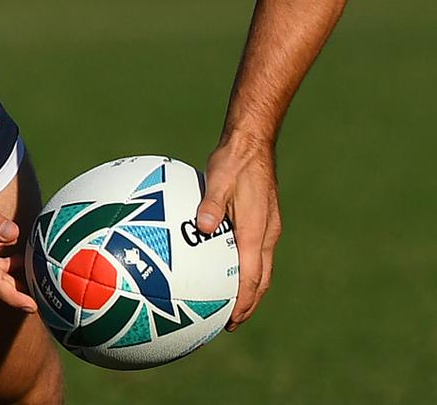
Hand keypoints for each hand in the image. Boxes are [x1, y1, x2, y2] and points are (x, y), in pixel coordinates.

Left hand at [195, 137, 282, 330]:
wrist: (252, 143)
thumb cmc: (233, 160)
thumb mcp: (218, 177)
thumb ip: (210, 203)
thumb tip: (200, 227)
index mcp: (257, 230)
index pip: (252, 275)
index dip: (243, 300)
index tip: (232, 320)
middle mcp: (266, 234)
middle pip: (261, 279)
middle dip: (248, 304)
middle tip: (230, 324)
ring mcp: (267, 228)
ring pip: (261, 268)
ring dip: (249, 290)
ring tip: (230, 308)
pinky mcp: (262, 221)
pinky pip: (255, 254)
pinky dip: (246, 270)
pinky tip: (225, 271)